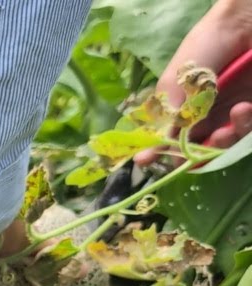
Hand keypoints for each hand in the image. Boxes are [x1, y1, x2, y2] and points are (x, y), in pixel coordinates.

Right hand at [136, 0, 251, 164]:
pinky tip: (241, 110)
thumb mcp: (179, 78)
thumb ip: (169, 111)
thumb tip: (155, 144)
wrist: (244, 24)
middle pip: (197, 146)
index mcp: (183, 106)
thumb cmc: (207, 44)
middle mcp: (207, 113)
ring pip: (225, 142)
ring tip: (225, 129)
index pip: (169, 136)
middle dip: (193, 155)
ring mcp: (231, 111)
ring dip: (223, 142)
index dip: (159, 151)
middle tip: (192, 153)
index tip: (145, 160)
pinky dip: (243, 125)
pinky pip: (248, 129)